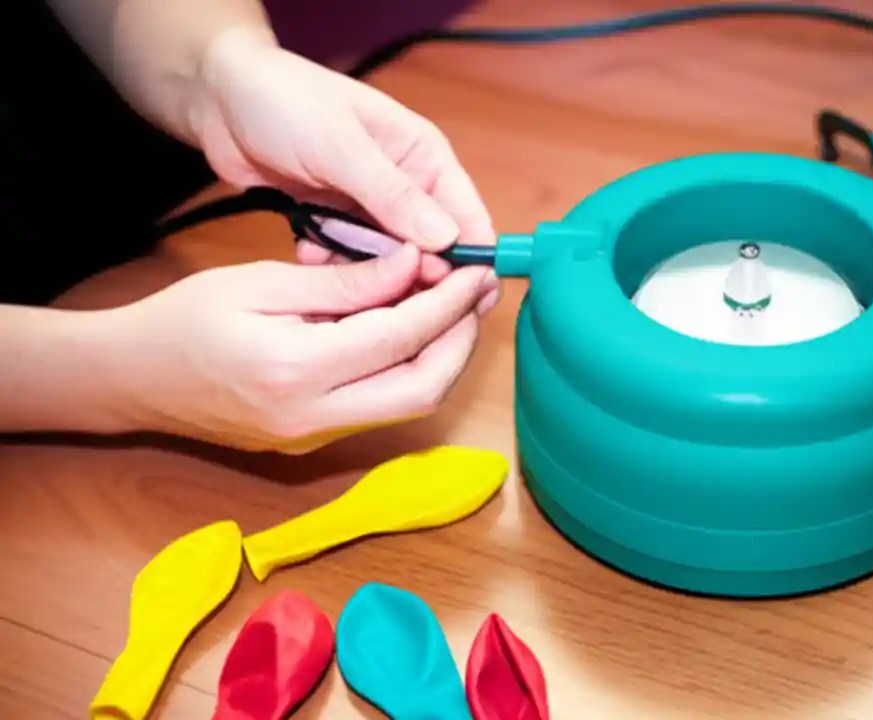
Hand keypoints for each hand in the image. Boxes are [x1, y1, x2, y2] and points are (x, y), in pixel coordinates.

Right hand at [107, 245, 497, 452]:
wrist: (128, 379)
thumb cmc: (183, 320)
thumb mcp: (261, 281)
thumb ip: (345, 283)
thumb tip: (414, 264)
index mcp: (295, 370)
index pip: (400, 339)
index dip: (447, 304)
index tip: (474, 271)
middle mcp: (312, 417)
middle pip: (423, 390)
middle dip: (460, 342)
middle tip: (472, 295)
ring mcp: (313, 438)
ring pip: (408, 406)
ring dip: (439, 358)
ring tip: (447, 307)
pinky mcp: (312, 442)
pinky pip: (379, 408)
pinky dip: (406, 370)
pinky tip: (406, 332)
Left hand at [188, 30, 494, 286]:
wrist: (217, 96)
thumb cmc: (282, 101)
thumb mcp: (340, 147)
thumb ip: (394, 195)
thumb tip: (448, 239)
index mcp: (425, 158)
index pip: (468, 219)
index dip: (471, 263)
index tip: (460, 302)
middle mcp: (407, 186)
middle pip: (433, 251)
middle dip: (412, 277)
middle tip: (384, 296)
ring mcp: (371, 208)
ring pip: (390, 263)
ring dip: (366, 275)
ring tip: (332, 265)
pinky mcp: (337, 223)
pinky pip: (351, 262)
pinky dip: (334, 268)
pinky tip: (309, 255)